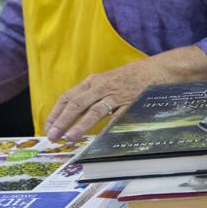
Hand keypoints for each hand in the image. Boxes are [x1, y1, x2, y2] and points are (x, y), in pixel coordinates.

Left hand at [45, 60, 162, 140]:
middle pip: (77, 104)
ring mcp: (116, 94)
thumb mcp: (106, 83)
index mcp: (92, 82)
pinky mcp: (131, 101)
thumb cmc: (129, 79)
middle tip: (53, 136)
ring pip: (94, 110)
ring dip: (81, 125)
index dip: (56, 113)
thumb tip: (73, 116)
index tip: (49, 127)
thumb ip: (91, 97)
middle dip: (63, 121)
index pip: (68, 97)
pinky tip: (99, 136)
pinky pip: (117, 115)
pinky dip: (108, 126)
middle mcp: (101, 87)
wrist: (157, 69)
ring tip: (71, 138)